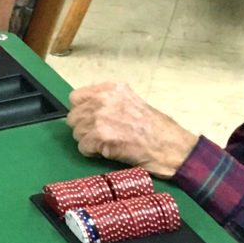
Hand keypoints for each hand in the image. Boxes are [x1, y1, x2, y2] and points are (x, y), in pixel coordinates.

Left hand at [66, 82, 198, 177]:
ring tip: (107, 144)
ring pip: (77, 133)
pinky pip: (83, 147)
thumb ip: (108, 102)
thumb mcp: (132, 102)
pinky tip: (108, 151)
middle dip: (84, 128)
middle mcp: (104, 99)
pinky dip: (92, 153)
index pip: (76, 97)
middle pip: (73, 117)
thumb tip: (86, 110)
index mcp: (112, 89)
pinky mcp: (100, 136)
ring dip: (88, 142)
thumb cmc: (155, 129)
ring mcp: (101, 116)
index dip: (81, 111)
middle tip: (100, 136)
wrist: (170, 146)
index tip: (90, 120)